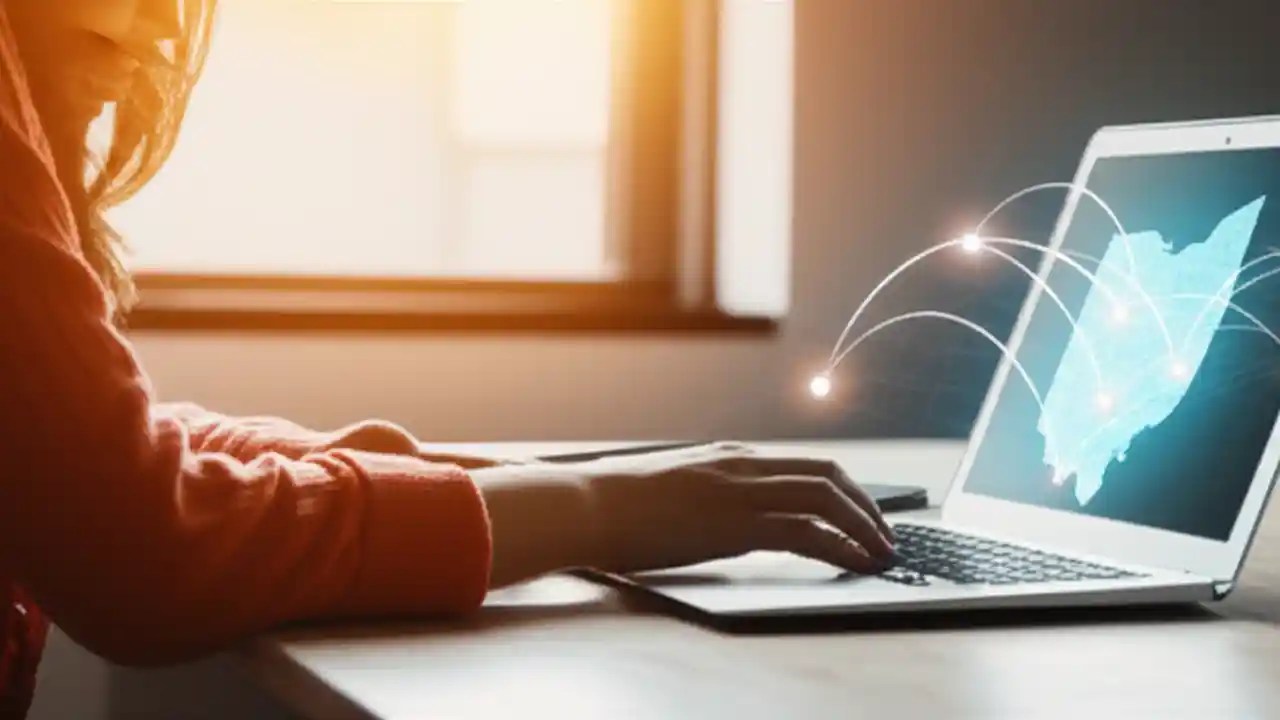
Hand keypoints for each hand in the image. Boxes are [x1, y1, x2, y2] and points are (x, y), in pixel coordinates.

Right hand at [578, 443, 895, 574]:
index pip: (803, 465)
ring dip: (864, 527)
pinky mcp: (736, 525)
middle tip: (884, 535)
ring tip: (882, 553)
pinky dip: (841, 548)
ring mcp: (741, 493)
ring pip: (827, 498)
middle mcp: (743, 467)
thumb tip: (718, 510)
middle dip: (866, 506)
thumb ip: (705, 492)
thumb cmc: (615, 503)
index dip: (842, 489)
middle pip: (828, 475)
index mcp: (729, 457)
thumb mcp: (671, 487)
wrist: (588, 505)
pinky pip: (807, 533)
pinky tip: (855, 564)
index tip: (860, 514)